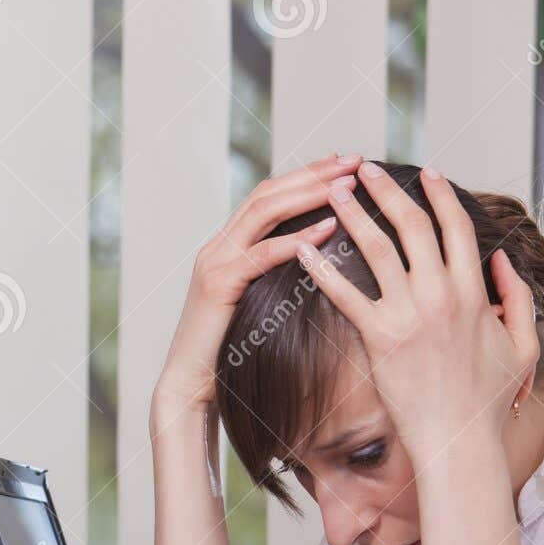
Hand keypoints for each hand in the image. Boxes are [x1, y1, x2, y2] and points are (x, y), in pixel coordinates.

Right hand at [154, 153, 361, 415]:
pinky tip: (327, 229)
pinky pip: (260, 255)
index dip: (306, 176)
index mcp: (227, 248)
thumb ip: (278, 277)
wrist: (190, 384)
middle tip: (353, 160)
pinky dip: (295, 240)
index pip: (268, 197)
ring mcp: (214, 263)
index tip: (345, 164)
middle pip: (267, 194)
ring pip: (262, 213)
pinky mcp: (217, 286)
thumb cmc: (230, 352)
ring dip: (308, 194)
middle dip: (312, 174)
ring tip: (345, 184)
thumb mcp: (258, 304)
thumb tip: (320, 263)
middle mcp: (217, 247)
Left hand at [294, 163, 538, 468]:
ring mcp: (408, 314)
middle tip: (363, 168)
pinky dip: (322, 271)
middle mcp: (440, 294)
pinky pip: (345, 296)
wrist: (458, 437)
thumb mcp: (522, 342)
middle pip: (411, 226)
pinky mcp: (379, 337)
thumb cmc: (488, 396)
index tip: (425, 173)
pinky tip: (302, 251)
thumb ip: (515, 296)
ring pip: (376, 249)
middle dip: (385, 191)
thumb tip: (500, 258)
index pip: (456, 227)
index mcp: (473, 290)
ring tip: (330, 191)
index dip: (440, 195)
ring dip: (351, 214)